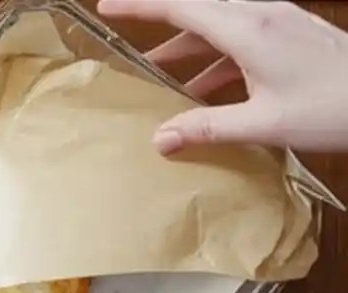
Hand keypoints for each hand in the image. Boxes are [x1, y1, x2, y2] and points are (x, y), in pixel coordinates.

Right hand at [98, 0, 347, 153]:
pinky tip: (208, 91)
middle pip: (198, 11)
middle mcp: (263, 16)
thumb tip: (161, 138)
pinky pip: (243, 38)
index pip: (181, 7)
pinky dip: (218, 59)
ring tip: (161, 75)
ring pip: (220, 27)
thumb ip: (207, 128)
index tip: (108, 7)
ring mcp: (281, 24)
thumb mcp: (264, 123)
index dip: (142, 5)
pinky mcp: (294, 37)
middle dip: (160, 23)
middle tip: (126, 35)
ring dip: (189, 49)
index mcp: (249, 29)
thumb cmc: (335, 107)